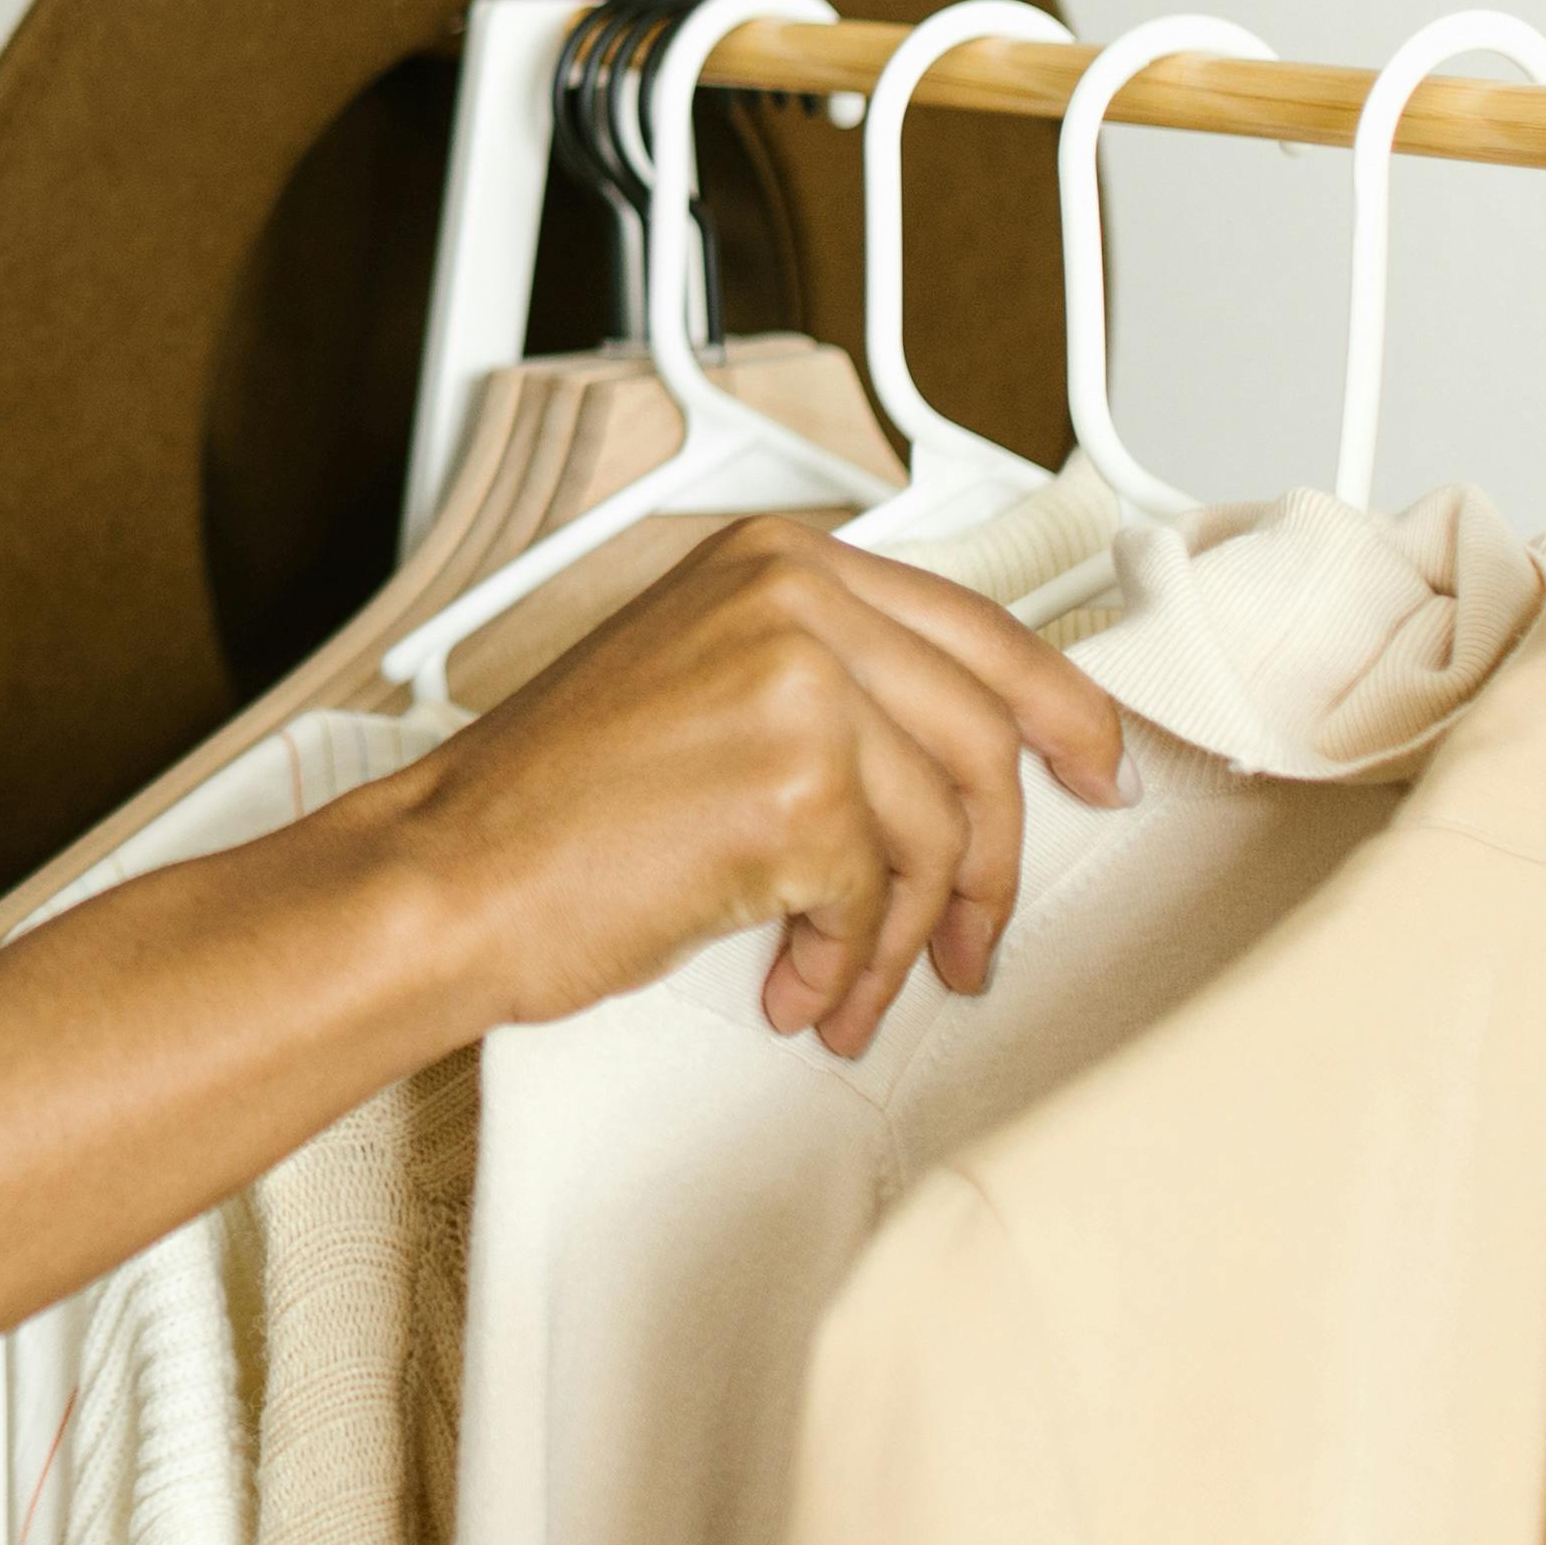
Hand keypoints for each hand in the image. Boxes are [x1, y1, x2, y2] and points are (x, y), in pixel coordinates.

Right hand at [377, 516, 1134, 1055]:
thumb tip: (956, 756)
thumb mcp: (698, 686)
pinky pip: (881, 898)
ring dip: (905, 935)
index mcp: (776, 561)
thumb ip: (827, 684)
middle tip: (977, 934)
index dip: (1060, 708)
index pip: (977, 627)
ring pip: (942, 831)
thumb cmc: (548, 807)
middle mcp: (794, 600)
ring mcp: (798, 684)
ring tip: (847, 981)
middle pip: (987, 736)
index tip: (1098, 766)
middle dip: (993, 862)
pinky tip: (794, 983)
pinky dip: (847, 963)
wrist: (447, 873)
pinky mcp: (797, 786)